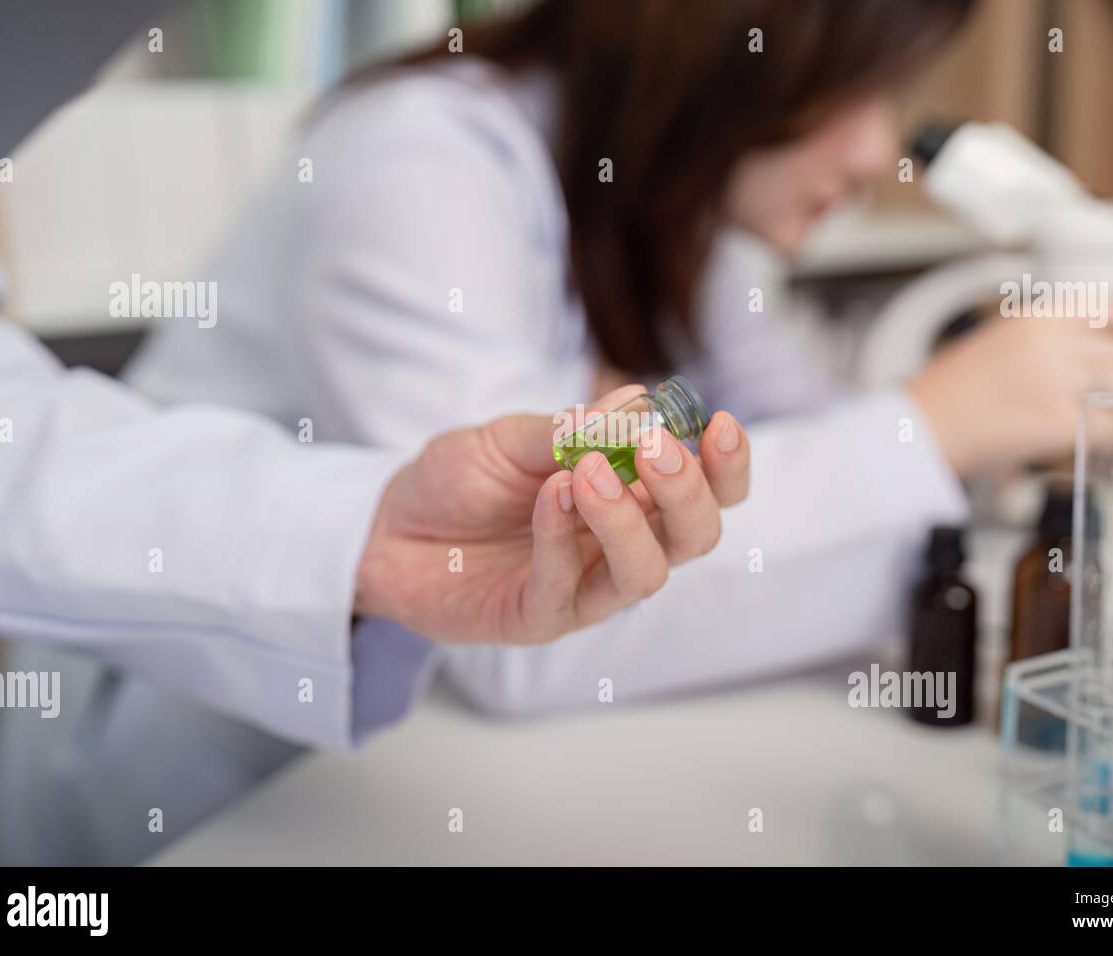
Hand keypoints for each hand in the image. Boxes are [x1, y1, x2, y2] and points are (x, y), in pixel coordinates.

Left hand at [354, 386, 749, 644]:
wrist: (385, 525)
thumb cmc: (459, 479)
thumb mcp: (508, 437)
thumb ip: (568, 428)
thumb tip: (639, 400)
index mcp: (633, 493)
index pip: (708, 489)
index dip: (727, 465)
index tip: (721, 425)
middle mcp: (620, 543)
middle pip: (695, 536)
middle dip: (688, 492)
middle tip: (655, 449)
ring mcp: (583, 586)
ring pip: (645, 574)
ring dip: (627, 521)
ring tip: (586, 473)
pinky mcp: (538, 619)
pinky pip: (567, 591)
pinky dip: (561, 539)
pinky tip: (548, 497)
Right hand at [908, 300, 1112, 475]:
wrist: (917, 428)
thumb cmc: (944, 396)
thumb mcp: (993, 344)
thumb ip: (1041, 343)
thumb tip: (1087, 358)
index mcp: (1036, 317)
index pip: (1108, 307)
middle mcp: (1053, 341)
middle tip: (1101, 403)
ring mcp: (1058, 380)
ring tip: (1088, 427)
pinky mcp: (1059, 421)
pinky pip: (1112, 430)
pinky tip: (1109, 449)